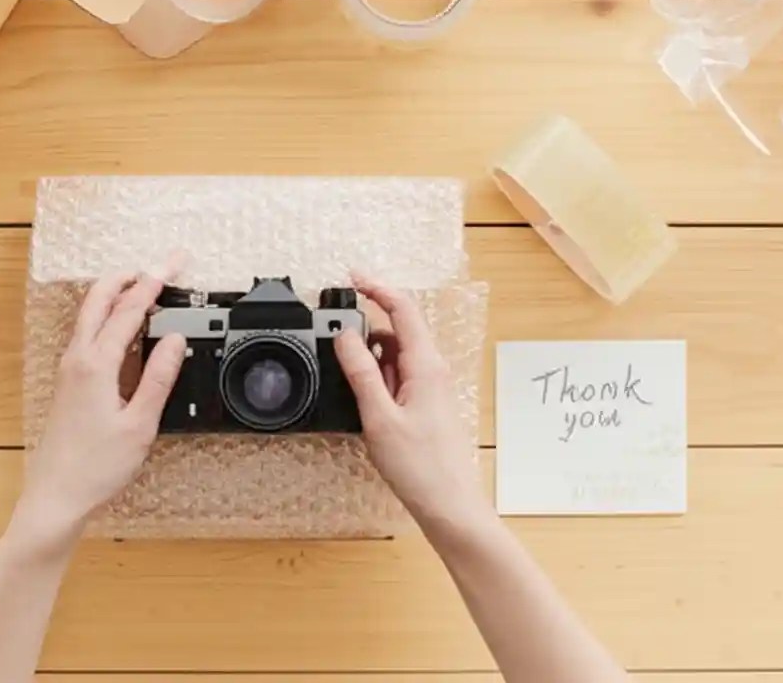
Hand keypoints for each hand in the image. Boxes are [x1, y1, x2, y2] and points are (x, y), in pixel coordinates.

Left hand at [19, 259, 187, 544]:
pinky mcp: (70, 384)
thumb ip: (159, 378)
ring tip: (145, 286)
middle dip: (131, 276)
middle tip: (160, 266)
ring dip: (118, 295)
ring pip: (92, 315)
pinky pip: (89, 336)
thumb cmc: (95, 467)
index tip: (174, 264)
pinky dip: (109, 319)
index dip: (154, 282)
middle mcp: (78, 360)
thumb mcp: (140, 424)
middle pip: (101, 300)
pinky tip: (125, 329)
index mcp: (96, 364)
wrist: (56, 496)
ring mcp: (70, 370)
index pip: (129, 309)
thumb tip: (175, 341)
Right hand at [333, 275, 488, 524]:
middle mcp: (432, 370)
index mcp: (425, 365)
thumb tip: (345, 336)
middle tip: (333, 335)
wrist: (449, 504)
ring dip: (369, 358)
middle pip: (398, 329)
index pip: (403, 308)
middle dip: (365, 326)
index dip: (376, 288)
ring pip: (396, 354)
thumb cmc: (420, 466)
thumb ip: (361, 372)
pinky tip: (362, 398)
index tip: (350, 278)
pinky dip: (377, 378)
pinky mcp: (425, 404)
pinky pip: (398, 376)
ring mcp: (430, 387)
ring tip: (347, 380)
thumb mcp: (379, 416)